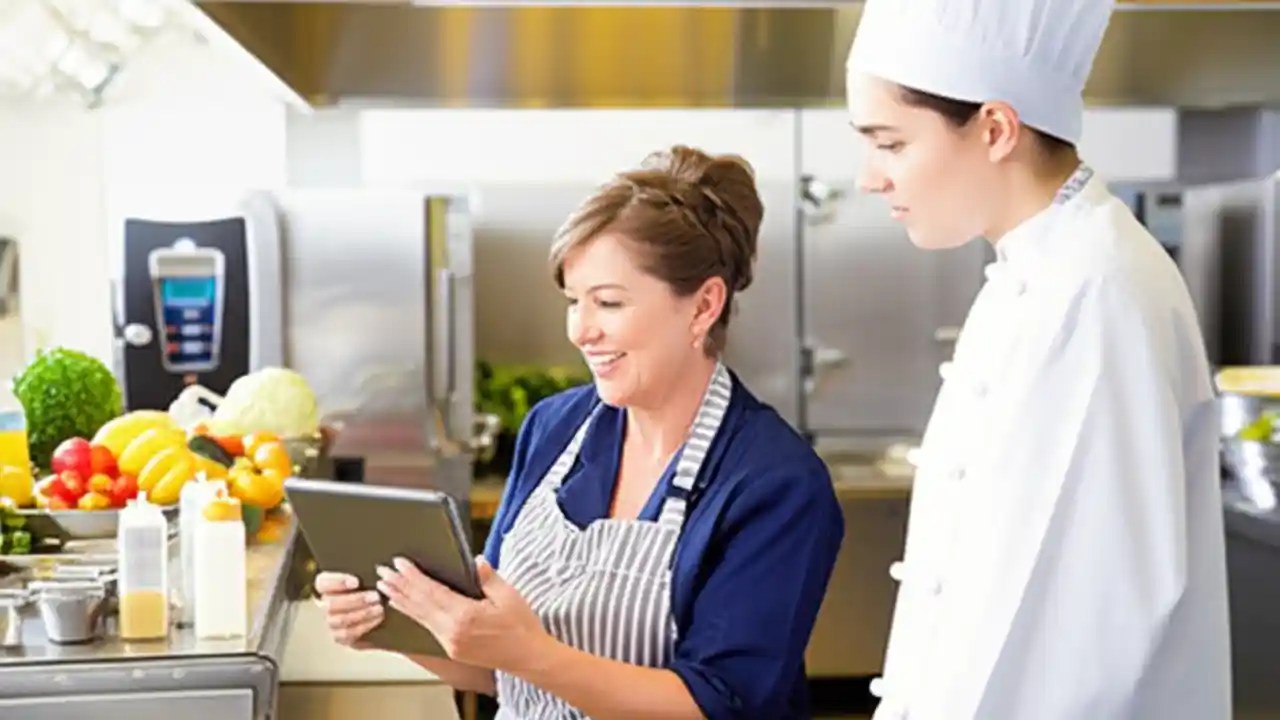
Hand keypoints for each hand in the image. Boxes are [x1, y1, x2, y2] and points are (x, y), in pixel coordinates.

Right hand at [314, 571, 384, 647]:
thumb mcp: (372, 577)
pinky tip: (377, 619)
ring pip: (339, 620)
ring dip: (361, 614)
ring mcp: (331, 623)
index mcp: (327, 586)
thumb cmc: (376, 589)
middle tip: (375, 596)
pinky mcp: (340, 637)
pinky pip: (346, 635)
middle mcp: (325, 605)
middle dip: (354, 600)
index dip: (337, 582)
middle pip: (330, 604)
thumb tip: (384, 565)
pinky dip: (363, 627)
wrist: (389, 616)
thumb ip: (368, 572)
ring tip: (379, 608)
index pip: (322, 583)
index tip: (356, 582)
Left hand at [376, 557, 550, 672]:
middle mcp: (453, 632)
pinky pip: (427, 628)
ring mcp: (450, 643)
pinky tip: (404, 606)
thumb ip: (488, 578)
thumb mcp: (509, 596)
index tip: (400, 563)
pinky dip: (413, 614)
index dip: (413, 577)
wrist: (528, 657)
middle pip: (419, 605)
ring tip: (384, 588)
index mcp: (466, 616)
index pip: (431, 592)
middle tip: (382, 571)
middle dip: (399, 587)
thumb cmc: (521, 626)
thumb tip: (475, 561)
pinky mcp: (451, 649)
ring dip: (401, 601)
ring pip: (420, 618)